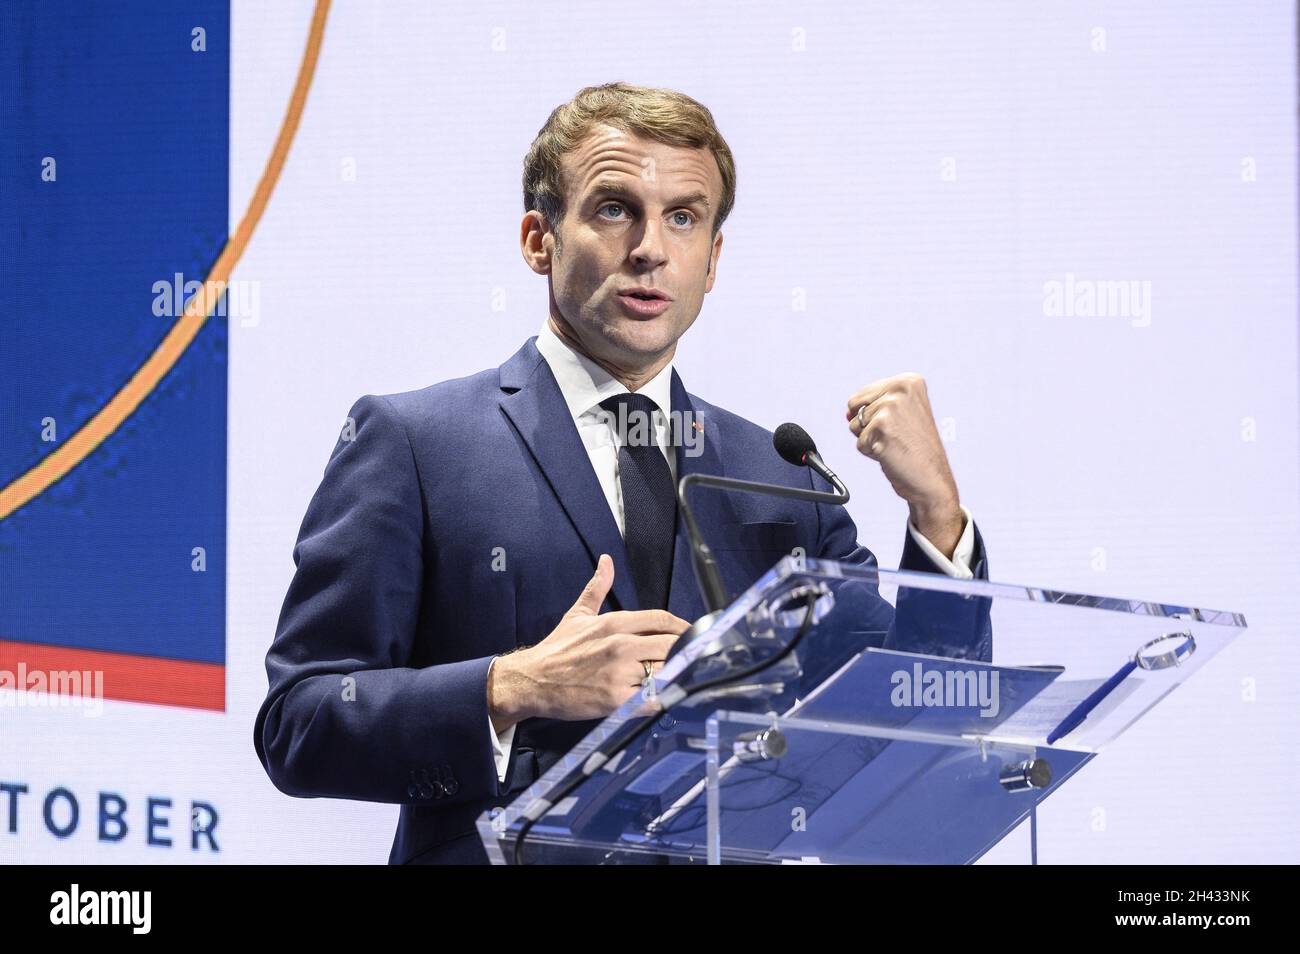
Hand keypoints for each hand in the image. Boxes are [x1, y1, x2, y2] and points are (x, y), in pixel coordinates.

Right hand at [487, 554, 688, 729]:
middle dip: (684, 652)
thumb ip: (598, 587)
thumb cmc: (556, 649)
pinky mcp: (617, 700)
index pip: (662, 619)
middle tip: (690, 658)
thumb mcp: (578, 614)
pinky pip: (653, 699)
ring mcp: (619, 673)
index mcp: (615, 623)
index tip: (691, 635)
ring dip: (675, 676)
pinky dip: (663, 700)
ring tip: (679, 678)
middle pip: (671, 644)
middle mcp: (620, 645)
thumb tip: (607, 561)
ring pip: (666, 671)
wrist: (532, 681)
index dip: (683, 628)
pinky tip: (664, 698)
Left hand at [846, 372, 963, 556]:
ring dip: (870, 440)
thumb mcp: (900, 417)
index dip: (874, 416)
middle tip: (896, 435)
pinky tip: (892, 453)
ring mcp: (891, 406)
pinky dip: (871, 452)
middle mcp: (901, 387)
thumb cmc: (916, 450)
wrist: (933, 479)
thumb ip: (872, 407)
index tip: (900, 425)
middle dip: (867, 425)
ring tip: (895, 444)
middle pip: (854, 406)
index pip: (862, 395)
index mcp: (909, 380)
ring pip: (855, 425)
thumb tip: (847, 414)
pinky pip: (859, 442)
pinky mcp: (882, 426)